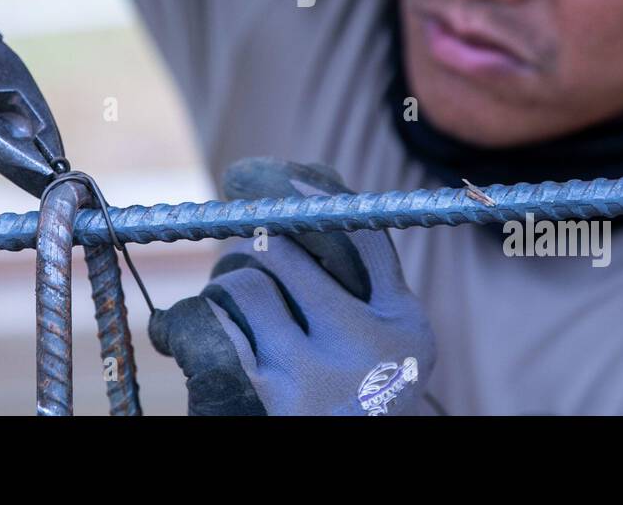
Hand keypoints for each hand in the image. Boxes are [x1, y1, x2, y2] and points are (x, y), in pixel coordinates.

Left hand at [150, 158, 436, 415]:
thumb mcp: (403, 331)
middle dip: (264, 242)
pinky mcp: (272, 392)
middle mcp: (356, 345)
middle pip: (292, 261)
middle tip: (255, 240)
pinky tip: (220, 313)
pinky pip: (228, 329)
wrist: (364, 441)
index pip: (361, 242)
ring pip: (249, 289)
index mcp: (396, 323)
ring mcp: (310, 371)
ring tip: (235, 285)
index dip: (319, 202)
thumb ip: (377, 275)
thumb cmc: (382, 380)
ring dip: (234, 278)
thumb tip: (331, 202)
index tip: (291, 181)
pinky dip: (219, 313)